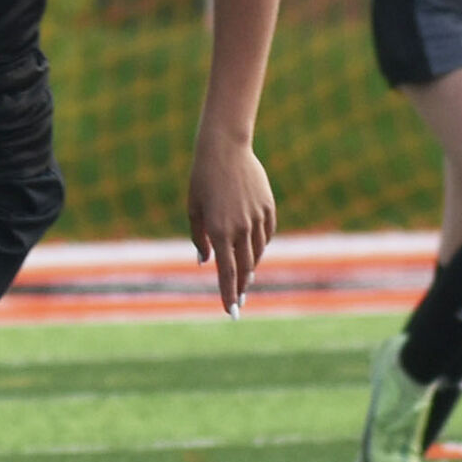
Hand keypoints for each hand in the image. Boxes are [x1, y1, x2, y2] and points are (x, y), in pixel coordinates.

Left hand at [188, 134, 275, 315]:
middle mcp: (240, 228)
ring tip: (245, 277)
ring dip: (250, 266)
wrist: (225, 149)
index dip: (228, 294)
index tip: (231, 312)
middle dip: (241, 286)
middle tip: (238, 300)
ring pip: (257, 252)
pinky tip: (254, 251)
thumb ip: (200, 238)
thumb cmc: (202, 179)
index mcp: (219, 231)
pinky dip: (260, 245)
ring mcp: (257, 217)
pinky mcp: (268, 207)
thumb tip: (206, 261)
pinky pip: (266, 234)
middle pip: (245, 267)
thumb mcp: (193, 209)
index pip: (226, 272)